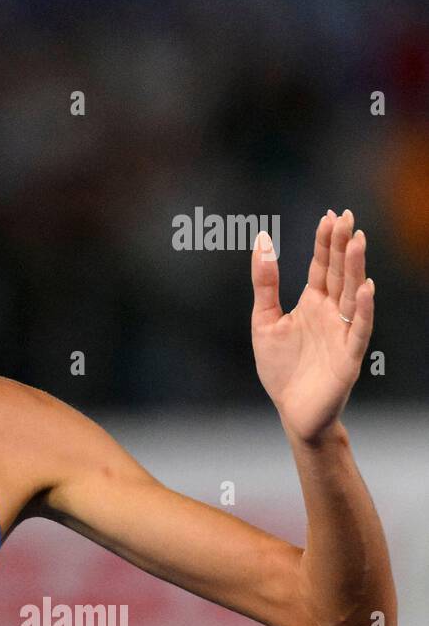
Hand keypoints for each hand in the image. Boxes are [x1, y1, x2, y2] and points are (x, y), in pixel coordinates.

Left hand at [250, 209, 373, 444]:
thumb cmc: (280, 367)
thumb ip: (265, 283)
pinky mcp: (348, 357)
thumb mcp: (264, 320)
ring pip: (351, 295)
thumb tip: (261, 240)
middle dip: (342, 246)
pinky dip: (362, 309)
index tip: (330, 215)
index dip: (326, 242)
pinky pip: (358, 330)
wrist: (292, 411)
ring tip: (357, 241)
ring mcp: (342, 333)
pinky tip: (365, 288)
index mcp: (312, 303)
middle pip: (339, 274)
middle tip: (346, 216)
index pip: (322, 266)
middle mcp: (331, 313)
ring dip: (356, 268)